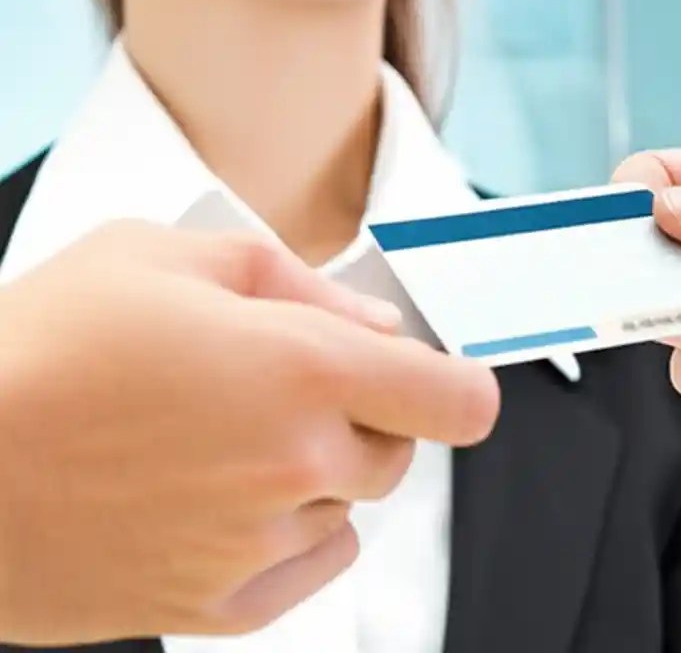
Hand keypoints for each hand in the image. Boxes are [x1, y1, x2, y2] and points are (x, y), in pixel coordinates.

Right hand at [0, 221, 497, 644]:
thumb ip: (293, 278)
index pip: (456, 399)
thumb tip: (372, 318)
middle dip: (367, 413)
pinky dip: (291, 532)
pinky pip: (311, 566)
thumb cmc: (37, 351)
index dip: (458, 384)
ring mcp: (258, 543)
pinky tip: (226, 498)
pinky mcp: (217, 605)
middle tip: (286, 387)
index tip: (441, 377)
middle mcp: (295, 464)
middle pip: (401, 451)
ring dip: (314, 471)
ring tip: (220, 439)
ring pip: (348, 504)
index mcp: (299, 369)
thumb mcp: (163, 254)